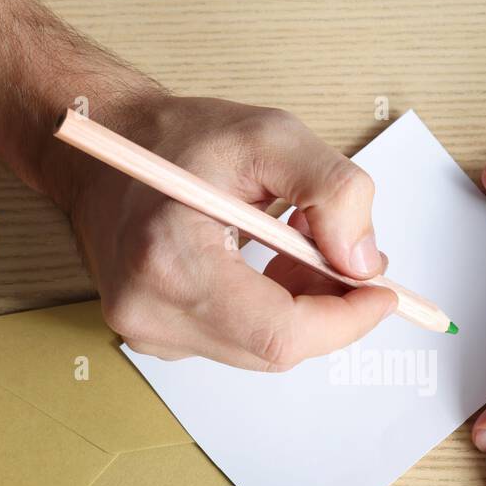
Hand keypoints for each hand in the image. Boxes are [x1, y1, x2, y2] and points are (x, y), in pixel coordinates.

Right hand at [66, 94, 396, 368]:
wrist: (102, 149)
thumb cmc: (177, 139)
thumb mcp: (271, 135)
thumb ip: (334, 191)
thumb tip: (364, 262)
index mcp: (170, 259)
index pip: (279, 333)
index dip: (344, 322)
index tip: (383, 294)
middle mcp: (149, 310)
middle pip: (275, 348)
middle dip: (328, 309)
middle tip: (347, 258)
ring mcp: (146, 331)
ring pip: (261, 349)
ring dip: (301, 309)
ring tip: (301, 247)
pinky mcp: (153, 338)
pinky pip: (237, 343)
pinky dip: (271, 312)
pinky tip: (268, 264)